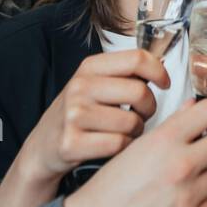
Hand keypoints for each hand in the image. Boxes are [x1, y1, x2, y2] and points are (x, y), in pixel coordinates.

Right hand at [0, 49, 168, 206]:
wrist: (42, 147)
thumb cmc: (78, 114)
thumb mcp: (95, 85)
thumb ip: (124, 74)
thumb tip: (162, 69)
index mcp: (89, 67)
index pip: (137, 58)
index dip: (159, 72)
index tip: (164, 83)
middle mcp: (79, 87)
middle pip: (140, 92)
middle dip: (149, 108)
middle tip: (141, 115)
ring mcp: (73, 114)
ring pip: (132, 122)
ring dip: (136, 132)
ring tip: (123, 132)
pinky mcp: (71, 142)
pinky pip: (118, 144)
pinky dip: (123, 148)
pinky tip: (113, 145)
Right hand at [62, 98, 206, 206]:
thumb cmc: (104, 192)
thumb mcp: (132, 149)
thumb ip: (168, 127)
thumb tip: (192, 108)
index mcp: (162, 143)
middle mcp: (179, 168)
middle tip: (198, 151)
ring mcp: (186, 199)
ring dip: (202, 178)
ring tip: (178, 184)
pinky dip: (195, 206)